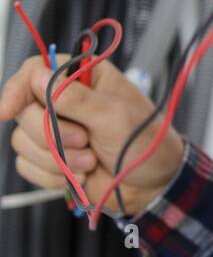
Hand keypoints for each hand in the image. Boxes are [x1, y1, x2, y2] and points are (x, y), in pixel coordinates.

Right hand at [0, 53, 185, 218]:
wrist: (154, 185)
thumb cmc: (146, 143)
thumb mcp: (115, 116)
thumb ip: (76, 98)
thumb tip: (38, 77)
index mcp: (83, 78)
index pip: (34, 71)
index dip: (16, 89)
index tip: (6, 110)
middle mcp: (64, 102)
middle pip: (23, 109)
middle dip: (51, 132)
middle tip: (85, 140)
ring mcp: (55, 132)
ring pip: (22, 141)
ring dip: (57, 158)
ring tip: (91, 161)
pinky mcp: (50, 160)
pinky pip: (27, 166)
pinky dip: (53, 176)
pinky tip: (81, 174)